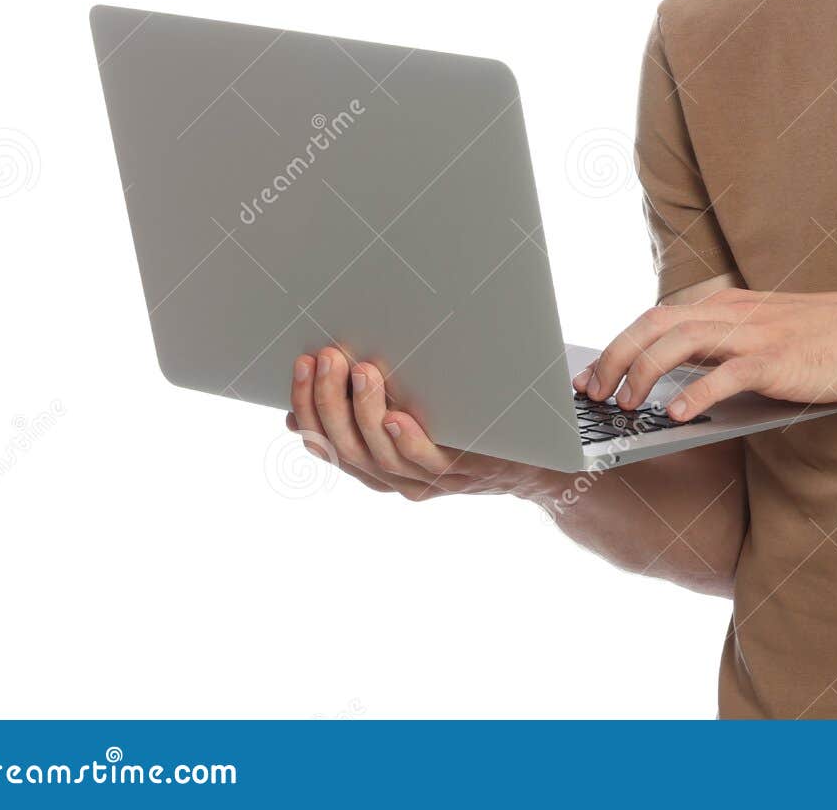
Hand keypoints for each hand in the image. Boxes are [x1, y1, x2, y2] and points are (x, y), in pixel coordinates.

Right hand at [286, 346, 555, 501]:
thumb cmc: (469, 422)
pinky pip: (427, 462)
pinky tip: (395, 416)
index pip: (326, 440)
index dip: (307, 404)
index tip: (300, 363)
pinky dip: (406, 441)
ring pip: (380, 455)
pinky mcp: (463, 473)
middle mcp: (397, 478)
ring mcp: (429, 479)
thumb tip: (308, 399)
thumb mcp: (414, 409)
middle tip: (324, 356)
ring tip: (360, 370)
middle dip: (328, 401)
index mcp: (377, 462)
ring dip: (364, 411)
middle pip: (346, 447)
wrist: (536, 456)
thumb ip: (369, 407)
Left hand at [571, 288, 836, 421]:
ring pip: (679, 343)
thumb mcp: (765, 333)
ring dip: (643, 374)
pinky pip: (726, 375)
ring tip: (625, 407)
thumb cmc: (826, 339)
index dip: (617, 345)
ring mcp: (755, 334)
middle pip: (654, 325)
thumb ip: (725, 348)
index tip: (590, 374)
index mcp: (726, 304)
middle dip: (615, 358)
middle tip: (591, 395)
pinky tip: (676, 415)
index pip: (655, 318)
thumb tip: (678, 381)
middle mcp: (732, 312)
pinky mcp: (777, 361)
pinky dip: (695, 394)